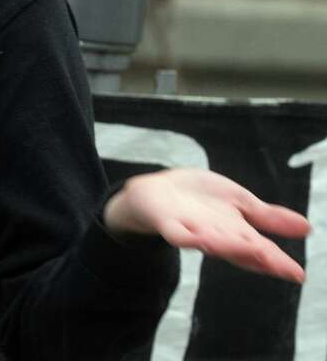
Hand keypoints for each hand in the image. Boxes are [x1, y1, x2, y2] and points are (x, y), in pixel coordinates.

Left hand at [103, 168, 310, 282]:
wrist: (158, 190)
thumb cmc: (201, 201)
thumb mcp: (240, 203)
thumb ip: (268, 217)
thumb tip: (307, 227)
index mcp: (237, 232)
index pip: (261, 250)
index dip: (279, 263)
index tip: (298, 275)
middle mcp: (217, 236)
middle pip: (241, 250)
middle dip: (261, 259)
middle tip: (283, 268)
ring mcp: (193, 232)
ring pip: (212, 243)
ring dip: (230, 247)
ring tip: (251, 249)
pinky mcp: (169, 225)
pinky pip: (178, 234)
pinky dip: (188, 237)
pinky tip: (199, 239)